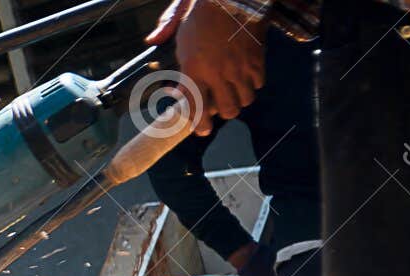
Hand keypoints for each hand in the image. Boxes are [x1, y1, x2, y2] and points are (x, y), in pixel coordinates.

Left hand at [147, 0, 265, 129]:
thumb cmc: (204, 5)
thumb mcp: (180, 15)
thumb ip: (166, 30)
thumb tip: (152, 40)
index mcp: (195, 69)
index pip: (196, 107)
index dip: (199, 123)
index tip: (200, 130)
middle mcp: (218, 74)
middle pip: (226, 110)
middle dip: (221, 115)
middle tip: (217, 112)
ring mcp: (240, 68)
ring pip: (244, 100)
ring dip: (238, 100)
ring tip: (232, 94)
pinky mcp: (257, 59)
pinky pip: (258, 83)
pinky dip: (252, 85)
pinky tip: (246, 78)